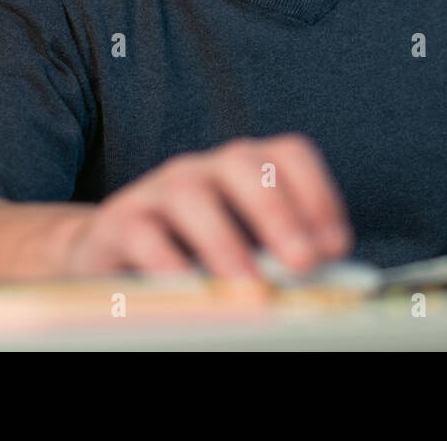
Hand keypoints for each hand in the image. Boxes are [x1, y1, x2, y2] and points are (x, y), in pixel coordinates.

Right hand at [62, 133, 353, 278]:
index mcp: (243, 169)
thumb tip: (326, 284)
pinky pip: (141, 234)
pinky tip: (190, 292)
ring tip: (250, 289)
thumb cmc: (194, 256)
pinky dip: (168, 264)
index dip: (318, 195)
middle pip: (243, 163)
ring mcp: (158, 191)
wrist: (112, 256)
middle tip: (302, 263)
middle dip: (278, 212)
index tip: (335, 247)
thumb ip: (281, 259)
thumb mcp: (244, 252)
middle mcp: (203, 169)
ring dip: (225, 243)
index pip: (289, 155)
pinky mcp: (118, 223)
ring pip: (190, 194)